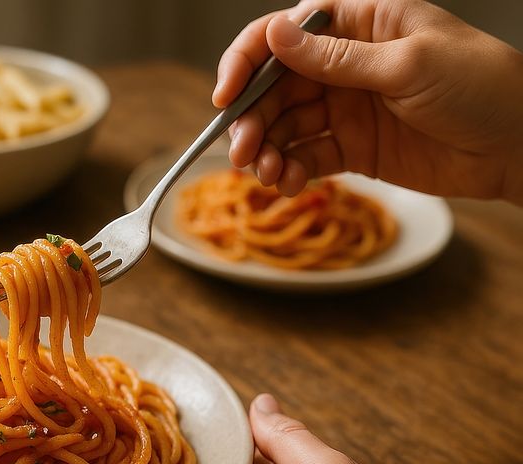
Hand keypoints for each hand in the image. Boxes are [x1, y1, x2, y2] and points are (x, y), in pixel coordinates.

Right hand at [216, 0, 522, 203]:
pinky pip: (307, 157)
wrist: (518, 144)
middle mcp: (343, 65)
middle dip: (252, 119)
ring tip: (265, 174)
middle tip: (242, 152)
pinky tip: (289, 184)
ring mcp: (346, 107)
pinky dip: (291, 172)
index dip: (246, 62)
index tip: (225, 97)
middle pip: (274, 88)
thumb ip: (336, 58)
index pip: (283, 35)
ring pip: (285, 127)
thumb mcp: (406, 64)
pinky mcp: (353, 147)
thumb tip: (277, 35)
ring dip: (266, 151)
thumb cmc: (479, 84)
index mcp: (356, 25)